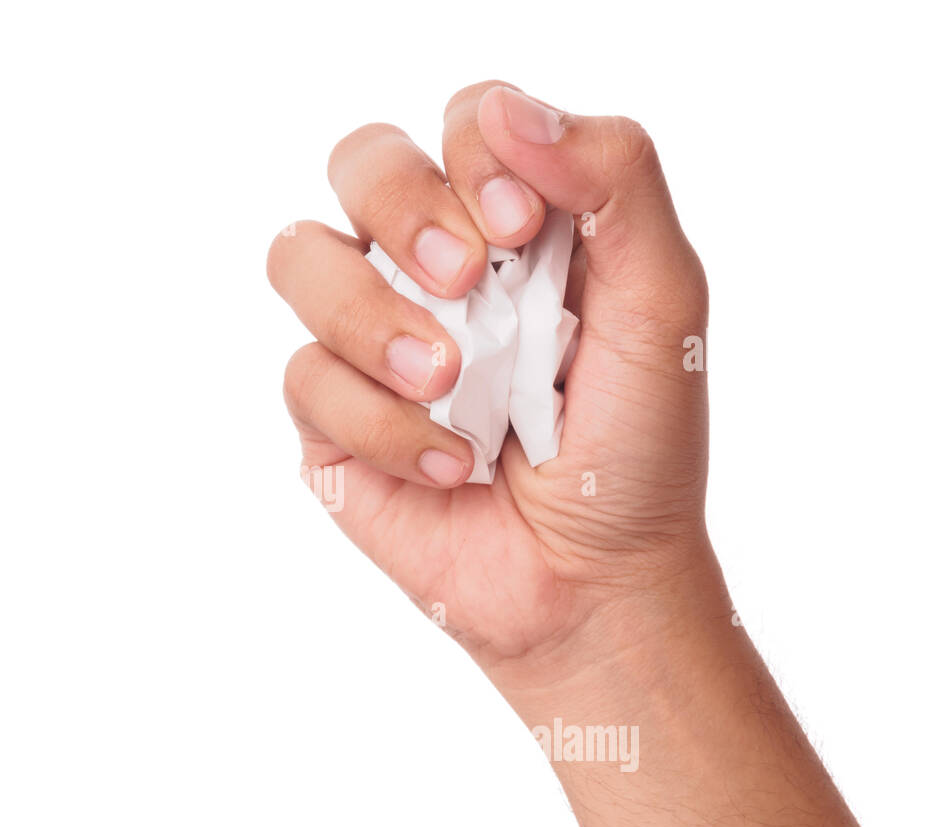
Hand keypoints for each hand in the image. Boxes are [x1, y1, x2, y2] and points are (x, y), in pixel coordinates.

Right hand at [268, 82, 712, 683]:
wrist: (592, 581)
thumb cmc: (634, 450)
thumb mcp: (663, 302)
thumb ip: (616, 180)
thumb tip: (508, 108)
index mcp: (511, 225)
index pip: (461, 124)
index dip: (476, 154)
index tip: (523, 230)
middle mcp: (430, 271)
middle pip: (360, 162)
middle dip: (405, 208)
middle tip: (467, 281)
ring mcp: (370, 342)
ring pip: (299, 257)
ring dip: (371, 315)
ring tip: (447, 382)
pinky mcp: (329, 421)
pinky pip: (305, 379)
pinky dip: (382, 424)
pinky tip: (446, 464)